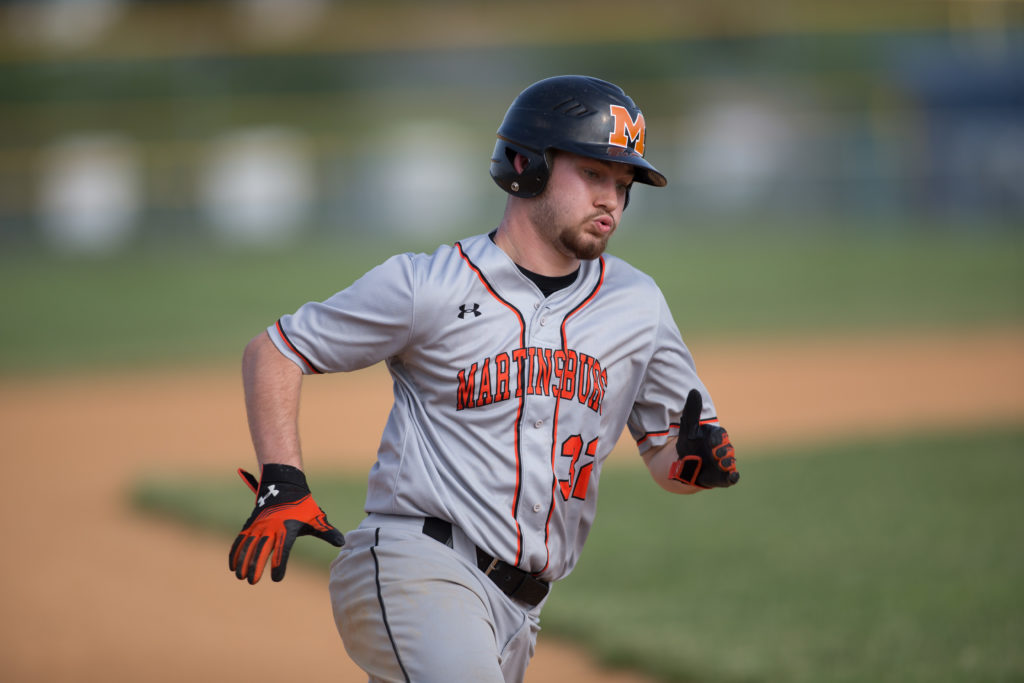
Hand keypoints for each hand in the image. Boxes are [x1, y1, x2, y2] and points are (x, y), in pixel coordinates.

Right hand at [229, 464, 344, 583]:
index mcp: (287, 528)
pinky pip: (241, 539)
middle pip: (261, 548)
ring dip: (243, 560)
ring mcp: (259, 524)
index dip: (279, 564)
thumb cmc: (303, 506)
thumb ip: (327, 532)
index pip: (283, 549)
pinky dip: (235, 552)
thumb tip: (342, 543)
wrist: (285, 485)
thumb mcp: (317, 517)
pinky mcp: (251, 523)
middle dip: (256, 565)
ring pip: (248, 544)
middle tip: (253, 581)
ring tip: (241, 577)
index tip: (276, 578)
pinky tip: (232, 566)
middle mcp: (271, 526)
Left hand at [669, 389, 738, 488]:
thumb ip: (692, 412)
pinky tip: (733, 476)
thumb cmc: (689, 445)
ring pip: (730, 461)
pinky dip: (733, 476)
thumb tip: (694, 391)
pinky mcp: (723, 477)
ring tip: (720, 464)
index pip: (720, 435)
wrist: (685, 466)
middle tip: (715, 453)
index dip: (717, 438)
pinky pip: (731, 477)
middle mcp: (722, 449)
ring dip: (726, 462)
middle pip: (727, 448)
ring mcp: (723, 463)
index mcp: (716, 436)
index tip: (711, 442)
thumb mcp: (688, 429)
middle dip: (722, 450)